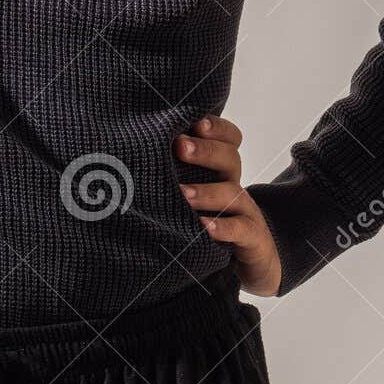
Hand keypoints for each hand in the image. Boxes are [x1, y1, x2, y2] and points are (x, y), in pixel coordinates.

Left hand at [176, 116, 281, 297]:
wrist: (248, 261)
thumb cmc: (207, 219)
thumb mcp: (192, 192)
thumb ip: (173, 172)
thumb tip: (131, 153)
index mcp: (221, 168)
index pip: (229, 138)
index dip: (216, 127)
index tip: (193, 122)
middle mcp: (235, 184)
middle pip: (230, 158)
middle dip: (205, 150)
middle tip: (179, 147)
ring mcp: (246, 210)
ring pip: (232, 193)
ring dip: (206, 191)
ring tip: (183, 193)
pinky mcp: (252, 238)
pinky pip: (241, 229)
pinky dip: (224, 227)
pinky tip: (205, 227)